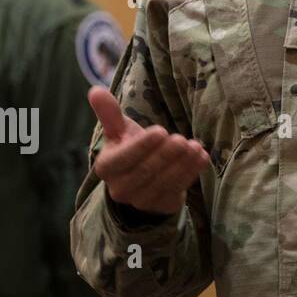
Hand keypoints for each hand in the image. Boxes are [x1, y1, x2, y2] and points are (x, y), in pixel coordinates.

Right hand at [89, 87, 209, 215]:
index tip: (161, 131)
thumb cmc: (130, 148)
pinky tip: (202, 157)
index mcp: (106, 168)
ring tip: (195, 146)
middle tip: (181, 139)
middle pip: (144, 171)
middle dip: (165, 155)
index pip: (123, 159)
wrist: (142, 179)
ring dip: (182, 164)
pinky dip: (191, 173)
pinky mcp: (161, 206)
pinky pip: (177, 189)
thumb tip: (95, 90)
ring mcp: (140, 201)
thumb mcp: (119, 131)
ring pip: (163, 182)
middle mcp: (120, 189)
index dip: (142, 146)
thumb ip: (109, 113)